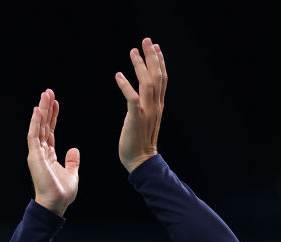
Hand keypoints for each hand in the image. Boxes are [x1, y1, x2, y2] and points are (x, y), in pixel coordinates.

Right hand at [27, 89, 79, 216]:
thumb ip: (72, 161)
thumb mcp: (72, 173)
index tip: (56, 103)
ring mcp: (36, 153)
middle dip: (46, 108)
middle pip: (44, 125)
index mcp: (49, 155)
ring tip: (44, 95)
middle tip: (48, 92)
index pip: (50, 131)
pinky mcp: (34, 155)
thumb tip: (74, 150)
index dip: (53, 117)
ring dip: (41, 110)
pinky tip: (38, 109)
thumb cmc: (62, 192)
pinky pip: (34, 135)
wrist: (55, 204)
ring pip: (38, 127)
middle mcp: (41, 152)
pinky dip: (36, 122)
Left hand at [115, 37, 166, 172]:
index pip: (162, 79)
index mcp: (158, 105)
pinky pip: (132, 98)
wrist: (141, 161)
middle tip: (146, 40)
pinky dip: (125, 85)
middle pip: (157, 76)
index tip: (155, 47)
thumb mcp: (145, 119)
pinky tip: (118, 75)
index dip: (160, 61)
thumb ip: (145, 106)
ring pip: (147, 83)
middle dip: (152, 56)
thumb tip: (139, 96)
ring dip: (139, 65)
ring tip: (133, 51)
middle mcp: (155, 105)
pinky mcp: (136, 118)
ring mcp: (147, 111)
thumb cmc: (139, 142)